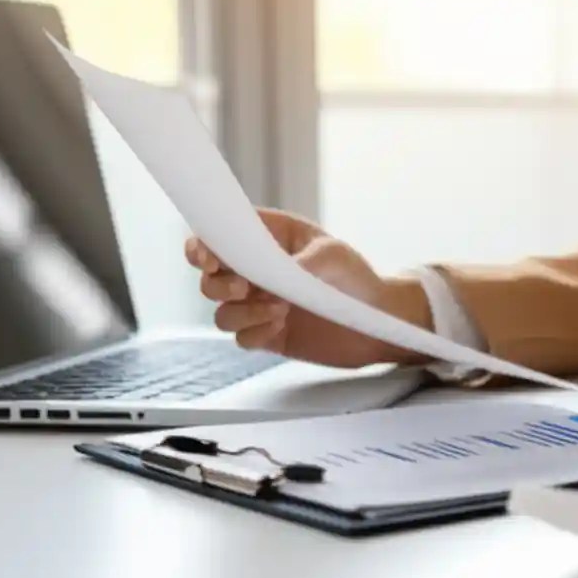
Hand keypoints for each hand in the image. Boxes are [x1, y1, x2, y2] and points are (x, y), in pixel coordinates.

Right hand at [184, 208, 432, 367]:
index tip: (208, 259)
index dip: (201, 247)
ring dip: (242, 313)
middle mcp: (256, 273)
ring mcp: (259, 305)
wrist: (377, 320)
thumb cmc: (356, 276)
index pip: (217, 238)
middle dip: (220, 285)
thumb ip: (298, 261)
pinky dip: (255, 333)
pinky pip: (242, 338)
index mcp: (266, 241)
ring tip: (280, 309)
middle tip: (245, 288)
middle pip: (210, 280)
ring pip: (222, 313)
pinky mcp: (268, 334)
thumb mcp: (332, 255)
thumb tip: (272, 275)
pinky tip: (280, 327)